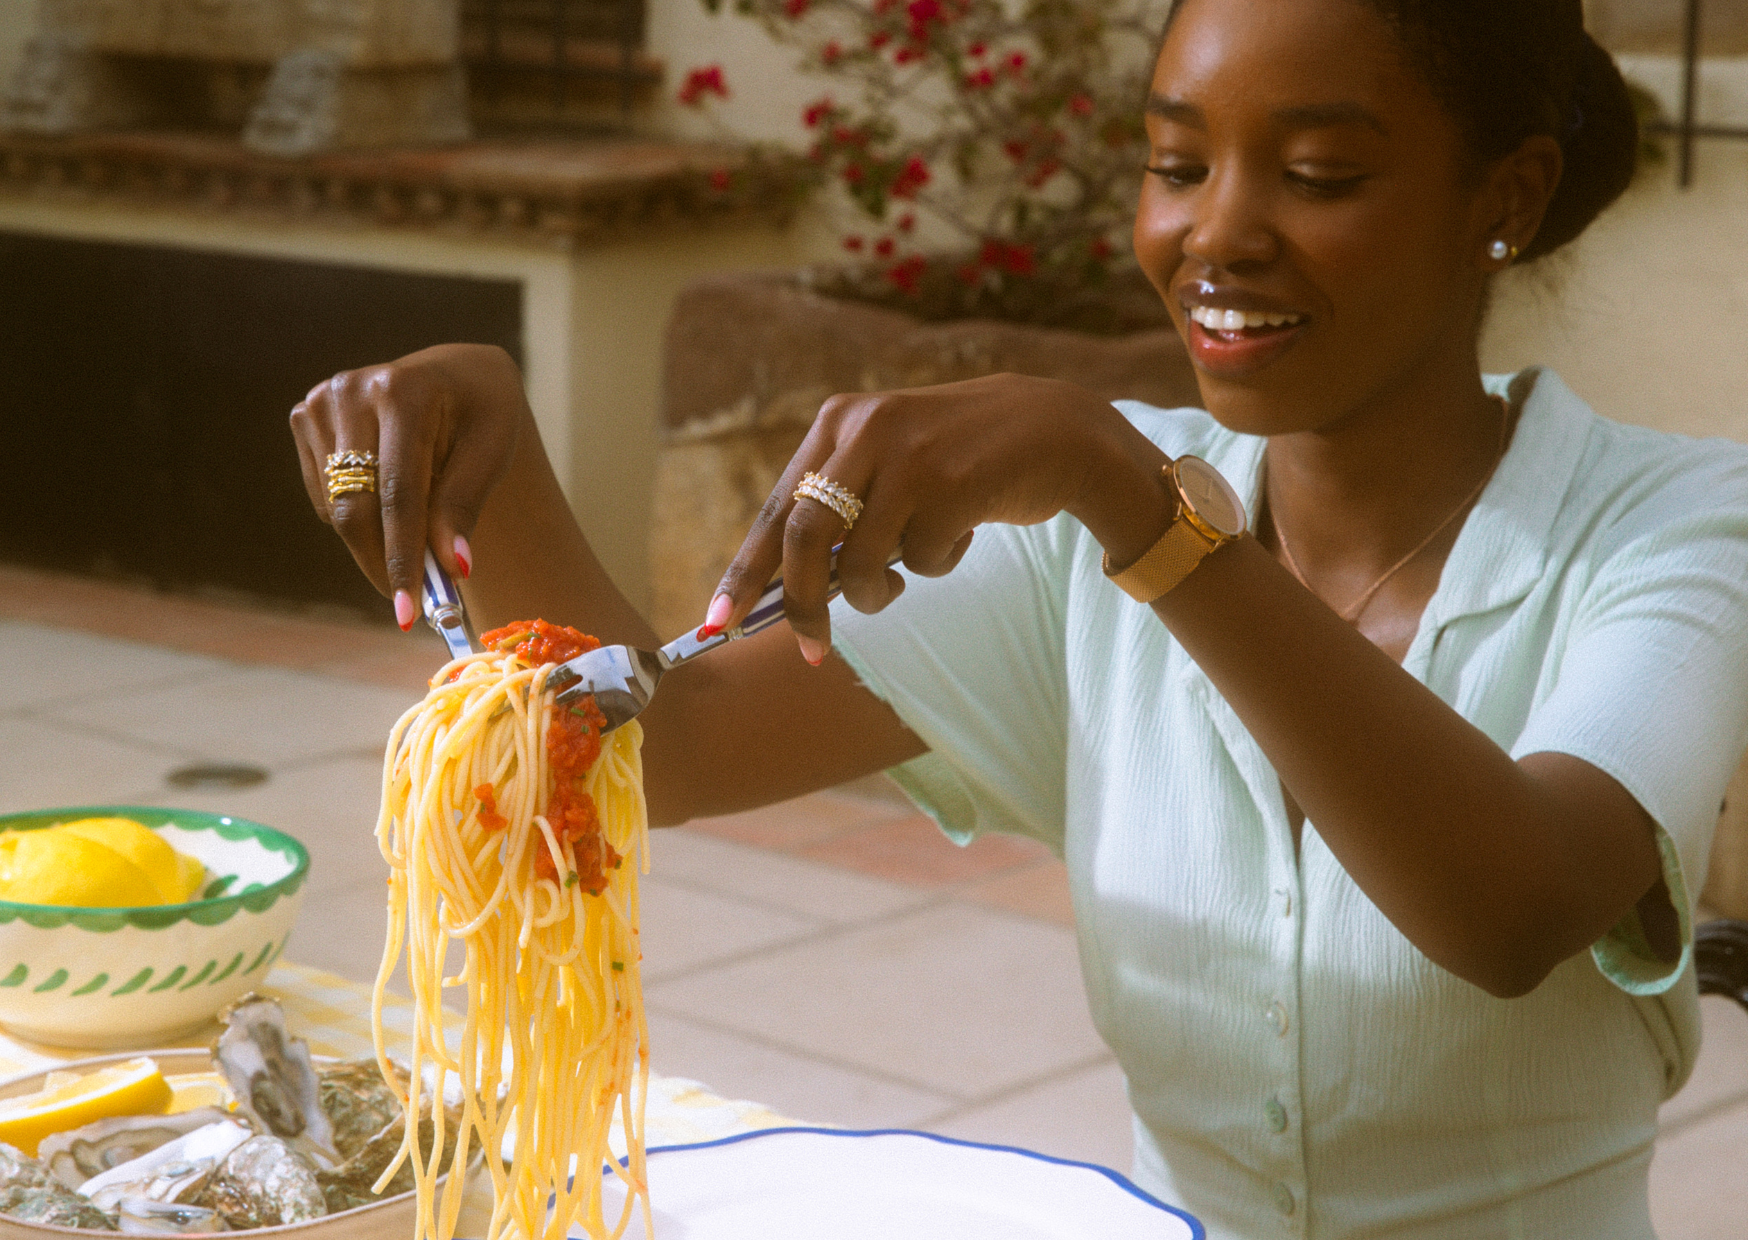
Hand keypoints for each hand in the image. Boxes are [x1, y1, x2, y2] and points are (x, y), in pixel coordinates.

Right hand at [289, 344, 527, 625]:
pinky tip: (387, 495)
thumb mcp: (492, 451)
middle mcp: (351, 391)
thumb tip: (453, 569)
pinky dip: (358, 516)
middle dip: (382, 564)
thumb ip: (464, 506)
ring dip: (374, 543)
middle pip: (356, 507)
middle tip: (411, 607)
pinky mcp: (304, 417)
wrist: (456, 374)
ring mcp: (321, 402)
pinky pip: (325, 497)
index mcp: (404, 391)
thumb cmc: (482, 414)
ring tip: (416, 537)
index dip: (402, 557)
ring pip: (337, 509)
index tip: (409, 613)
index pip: (398, 493)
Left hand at [709, 373, 1171, 661]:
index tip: (716, 624)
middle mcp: (865, 430)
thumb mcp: (890, 462)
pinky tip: (962, 530)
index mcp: (838, 423)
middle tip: (812, 647)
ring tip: (903, 578)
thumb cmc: (959, 461)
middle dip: (802, 604)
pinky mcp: (951, 483)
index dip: (745, 572)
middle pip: (804, 537)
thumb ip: (842, 510)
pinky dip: (936, 564)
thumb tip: (784, 592)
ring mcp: (908, 455)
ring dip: (879, 592)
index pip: (776, 509)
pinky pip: (921, 560)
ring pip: (863, 560)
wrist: (1054, 431)